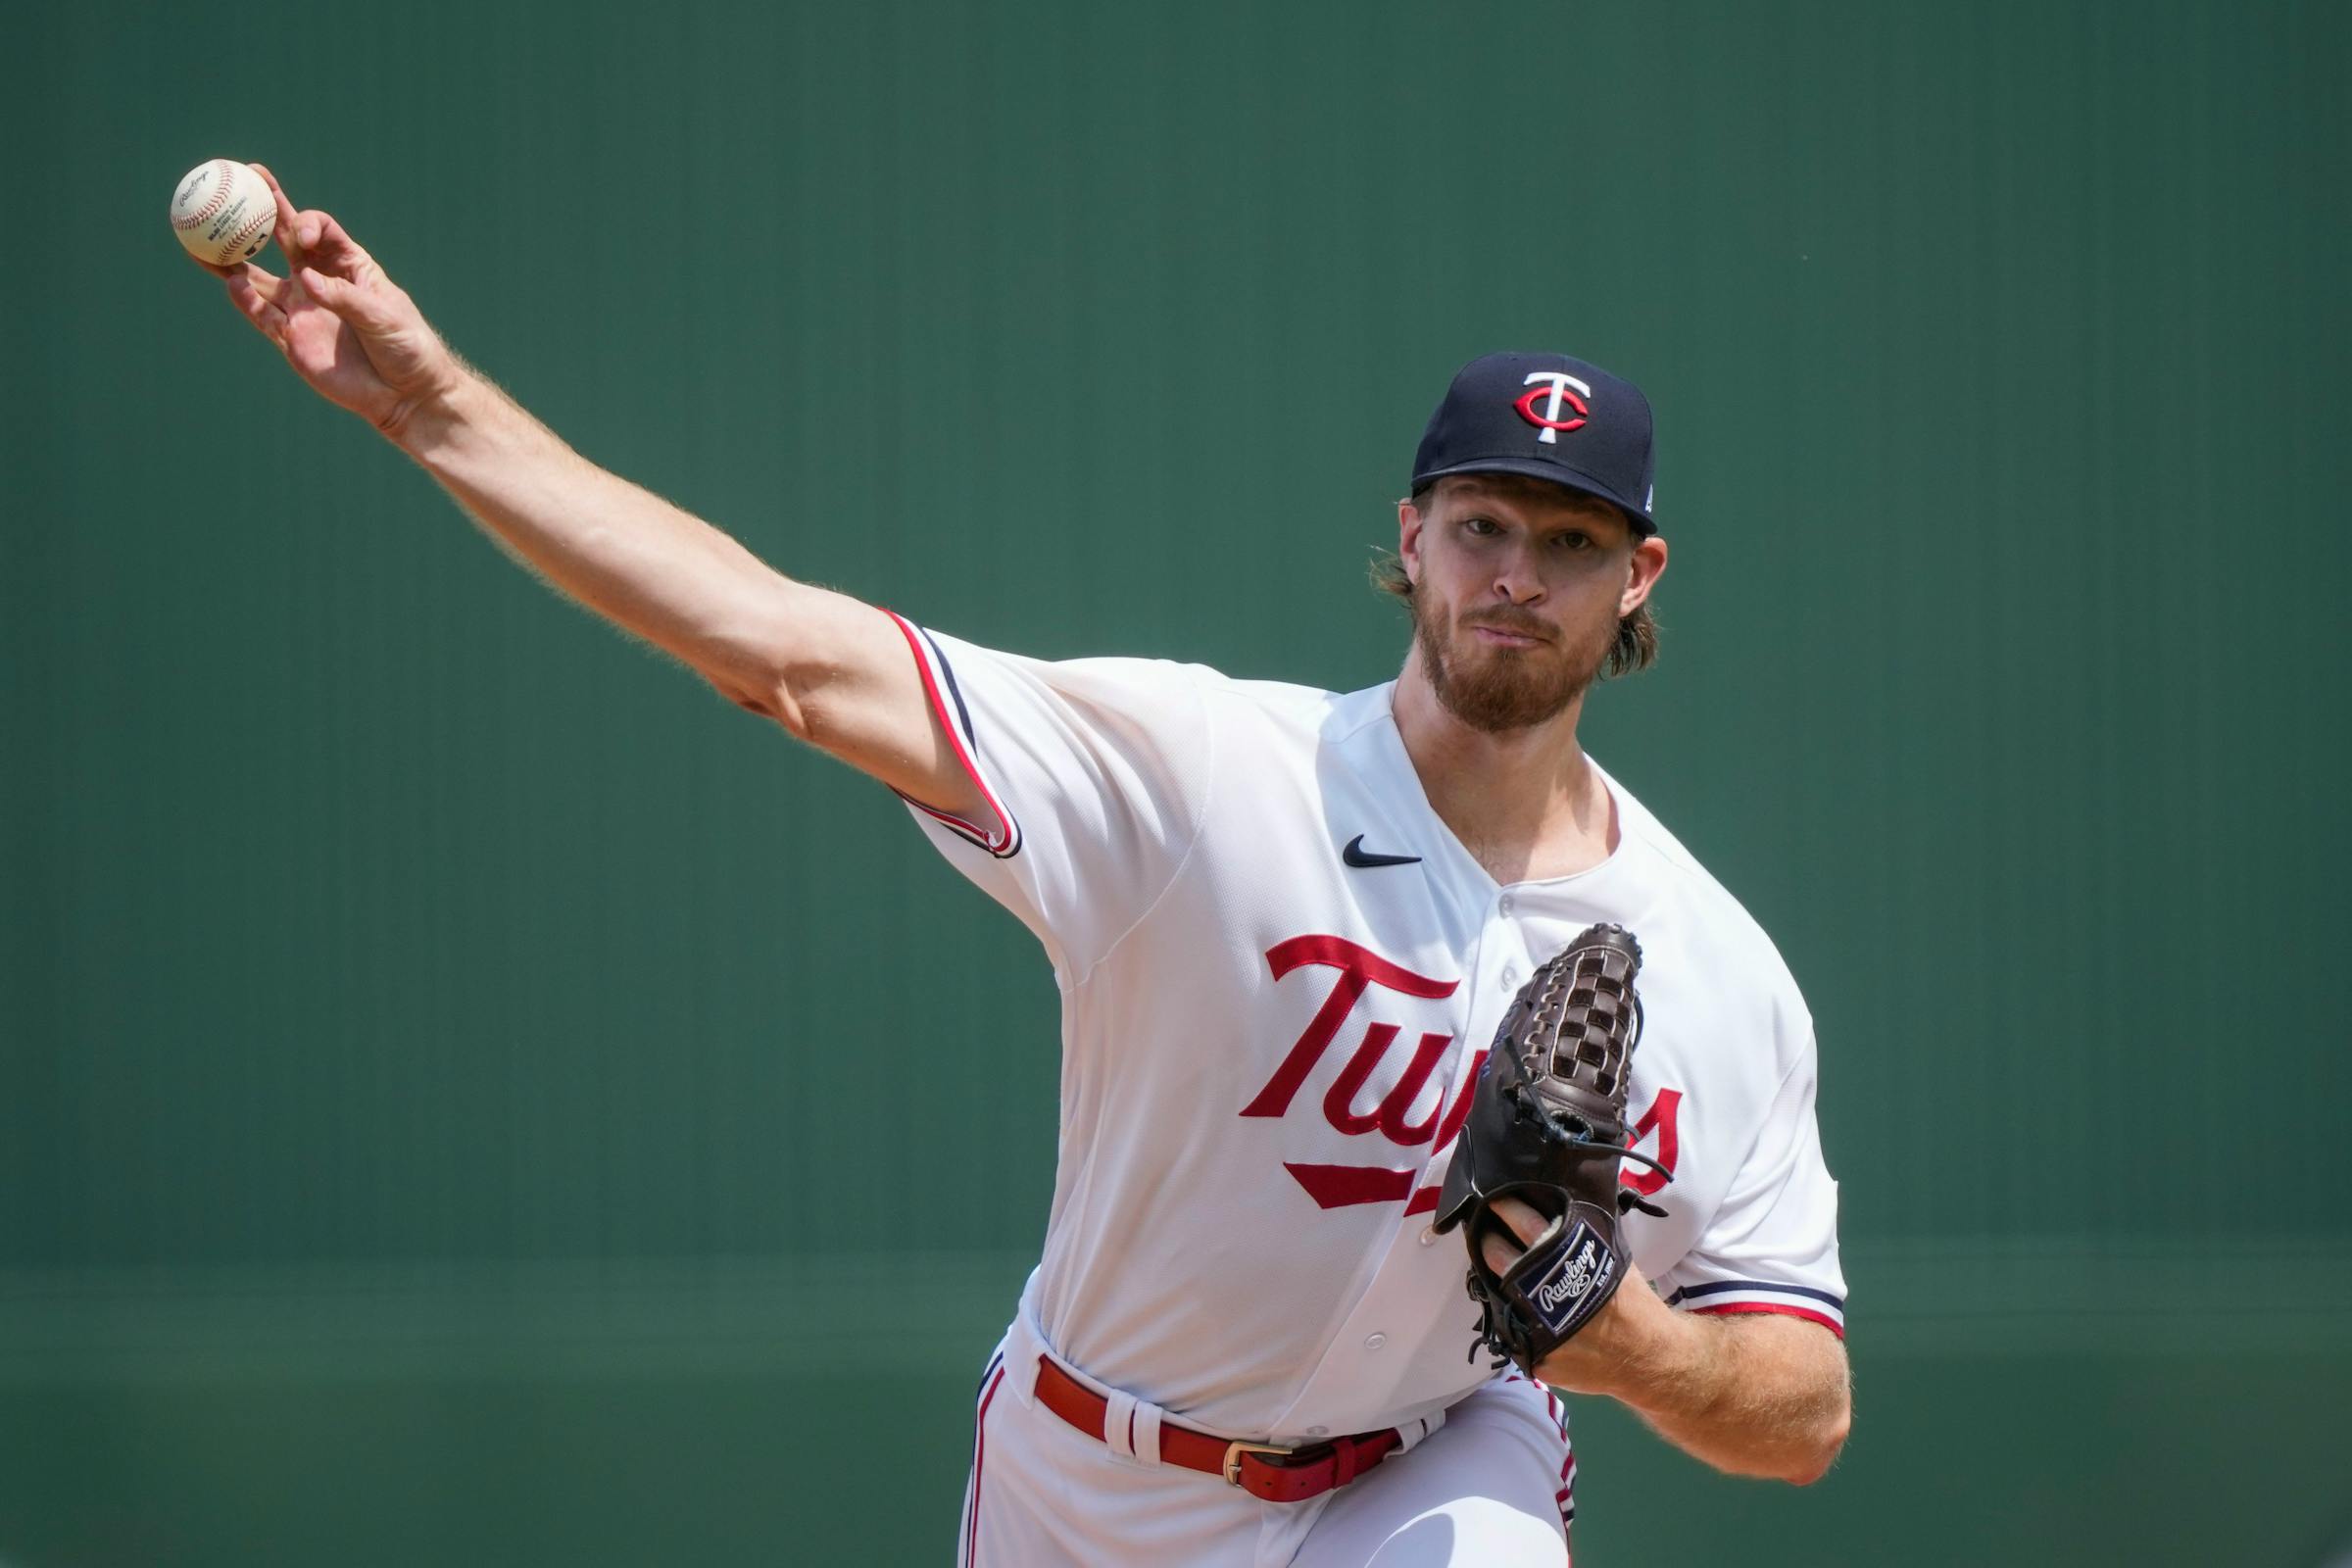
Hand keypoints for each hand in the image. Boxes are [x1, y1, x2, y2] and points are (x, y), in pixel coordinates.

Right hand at [195, 164, 464, 437]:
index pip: (320, 230)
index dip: (306, 222)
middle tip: (232, 186)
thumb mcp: (384, 317)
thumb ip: (343, 298)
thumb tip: (304, 279)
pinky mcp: (291, 339)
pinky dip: (243, 299)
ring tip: (201, 237)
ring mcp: (302, 309)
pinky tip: (229, 282)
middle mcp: (320, 281)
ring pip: (258, 277)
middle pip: (281, 239)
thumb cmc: (407, 348)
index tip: (301, 233)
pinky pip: (261, 315)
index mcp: (349, 266)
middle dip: (259, 212)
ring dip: (231, 258)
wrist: (404, 396)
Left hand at [1478, 1194, 1688, 1395]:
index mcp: (1568, 1261)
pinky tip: (1519, 1309)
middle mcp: (1546, 1293)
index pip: (1527, 1225)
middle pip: (1502, 1259)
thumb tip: (1562, 1208)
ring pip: (1501, 1297)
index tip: (1496, 1201)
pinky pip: (1515, 1332)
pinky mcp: (1534, 1356)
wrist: (1648, 1357)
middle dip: (1490, 1244)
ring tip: (1497, 1271)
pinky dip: (1516, 1318)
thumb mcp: (1613, 1259)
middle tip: (1485, 1234)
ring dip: (1497, 1282)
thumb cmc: (1634, 1303)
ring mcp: (1537, 1328)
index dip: (1509, 1210)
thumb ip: (1584, 1236)